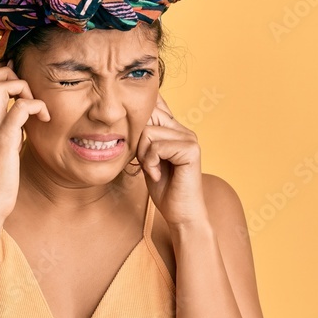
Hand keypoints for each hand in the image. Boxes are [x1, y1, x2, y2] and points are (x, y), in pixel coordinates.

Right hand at [0, 66, 49, 221]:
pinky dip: (35, 105)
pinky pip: (19, 108)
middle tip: (28, 94)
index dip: (5, 82)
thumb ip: (6, 138)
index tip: (25, 94)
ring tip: (37, 107)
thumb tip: (19, 129)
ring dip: (22, 87)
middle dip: (8, 76)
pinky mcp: (3, 142)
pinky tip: (45, 119)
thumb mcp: (0, 155)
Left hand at [135, 92, 207, 227]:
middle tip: (146, 162)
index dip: (139, 114)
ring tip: (153, 169)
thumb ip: (142, 138)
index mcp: (174, 129)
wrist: (180, 213)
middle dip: (138, 142)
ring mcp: (189, 138)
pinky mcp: (191, 150)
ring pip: (149, 132)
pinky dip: (151, 163)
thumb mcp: (146, 157)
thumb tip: (125, 119)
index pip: (155, 104)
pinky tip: (157, 175)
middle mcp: (183, 129)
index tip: (135, 139)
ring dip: (143, 155)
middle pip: (147, 116)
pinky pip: (157, 147)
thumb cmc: (164, 188)